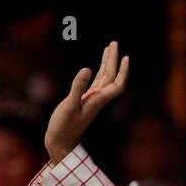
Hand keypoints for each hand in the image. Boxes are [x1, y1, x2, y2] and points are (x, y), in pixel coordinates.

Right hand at [45, 40, 130, 164]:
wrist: (60, 142)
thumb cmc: (64, 127)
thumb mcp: (69, 106)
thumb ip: (77, 87)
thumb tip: (87, 69)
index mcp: (98, 100)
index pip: (117, 84)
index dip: (123, 71)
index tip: (125, 57)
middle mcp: (98, 99)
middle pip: (111, 77)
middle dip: (114, 60)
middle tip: (114, 43)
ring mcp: (92, 99)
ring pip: (104, 78)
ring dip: (107, 63)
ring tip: (109, 48)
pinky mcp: (85, 101)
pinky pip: (95, 83)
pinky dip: (98, 72)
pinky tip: (97, 66)